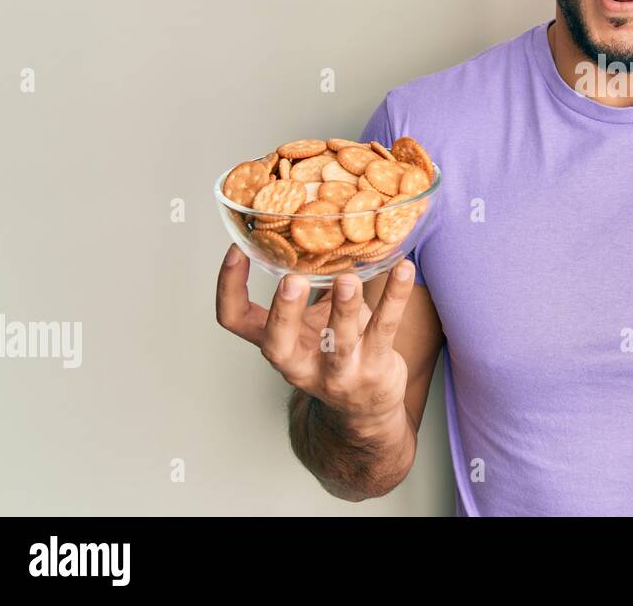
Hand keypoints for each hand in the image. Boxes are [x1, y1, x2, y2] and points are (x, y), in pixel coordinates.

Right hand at [215, 244, 415, 430]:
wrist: (367, 407)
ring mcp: (337, 371)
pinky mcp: (373, 368)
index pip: (234, 319)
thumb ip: (313, 283)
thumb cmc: (337, 351)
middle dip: (284, 312)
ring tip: (348, 280)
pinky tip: (404, 269)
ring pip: (337, 342)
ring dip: (342, 309)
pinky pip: (384, 329)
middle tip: (291, 279)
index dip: (228, 287)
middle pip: (277, 344)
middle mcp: (299, 363)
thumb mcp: (313, 322)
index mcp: (277, 343)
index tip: (237, 250)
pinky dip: (395, 297)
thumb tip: (315, 224)